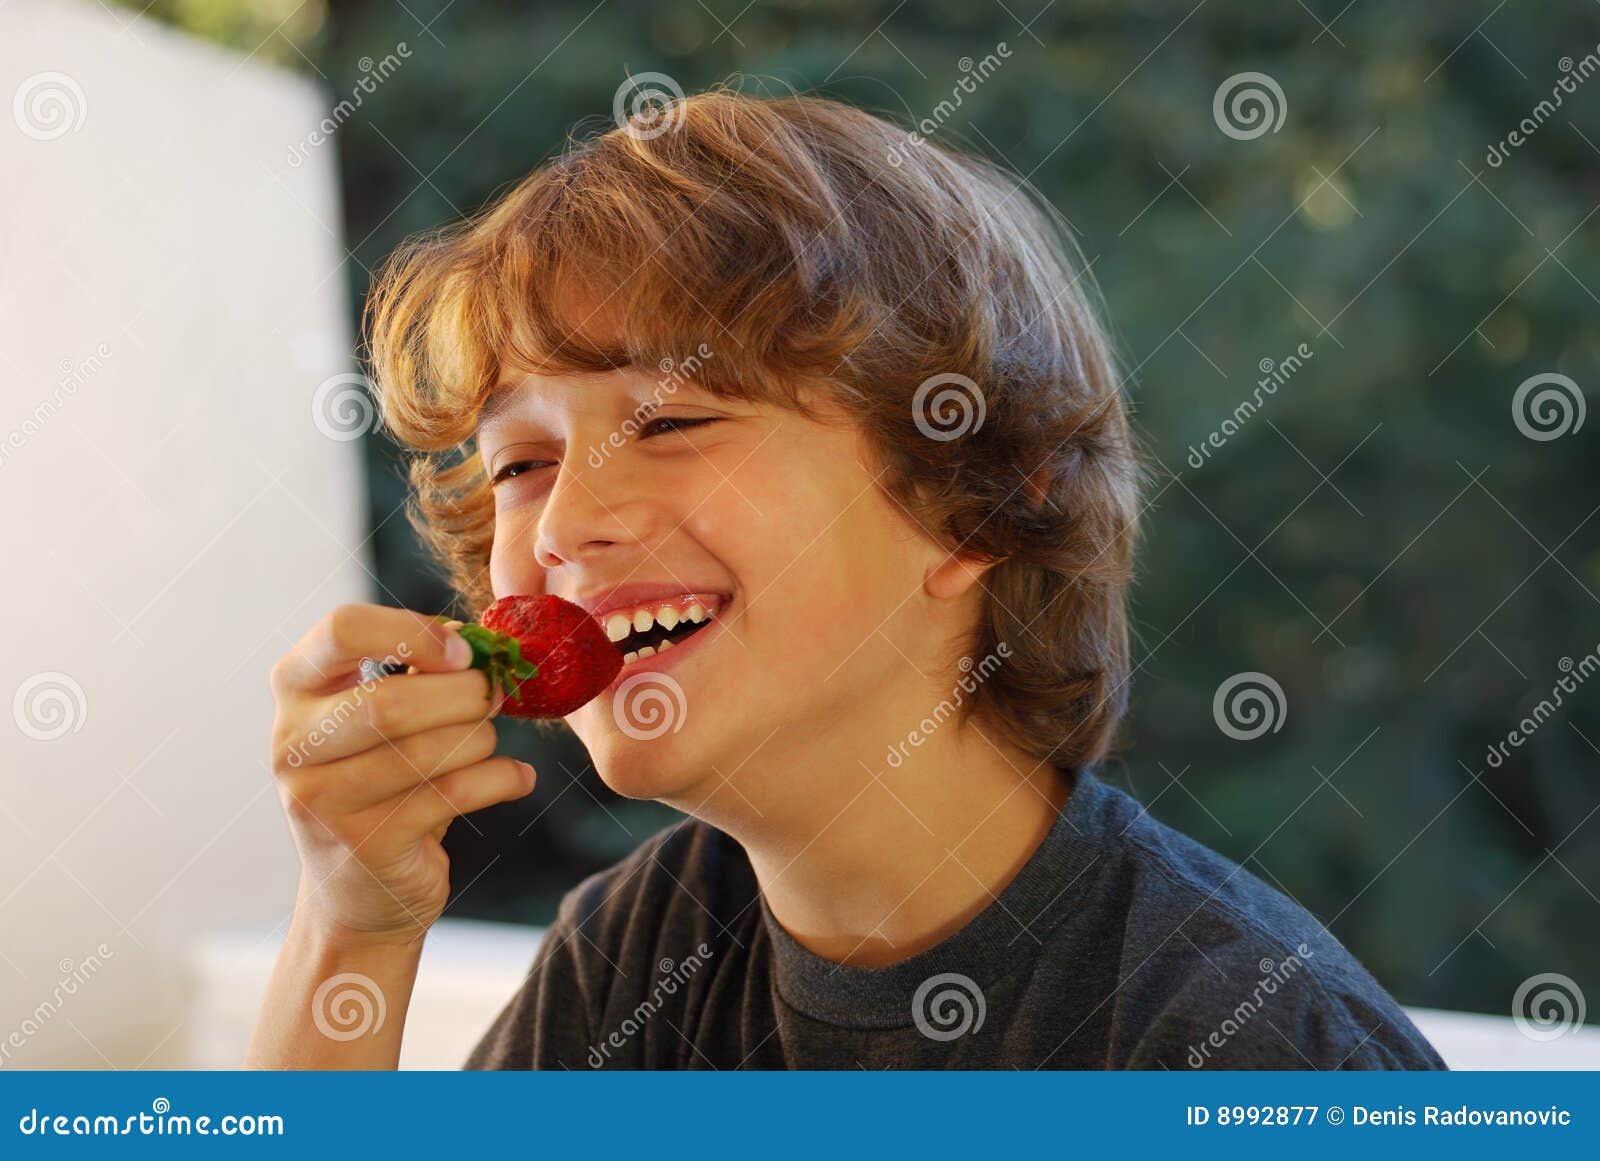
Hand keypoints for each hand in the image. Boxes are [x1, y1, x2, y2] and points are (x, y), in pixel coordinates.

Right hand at [267, 604, 534, 943]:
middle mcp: (294, 743)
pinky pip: (452, 794)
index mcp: (296, 689)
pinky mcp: (365, 844)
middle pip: (390, 701)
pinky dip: (499, 778)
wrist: (358, 888)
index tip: (465, 650)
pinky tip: (517, 777)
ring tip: (490, 740)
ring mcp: (322, 800)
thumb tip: (472, 636)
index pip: (342, 628)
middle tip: (496, 696)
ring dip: (479, 738)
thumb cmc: (380, 782)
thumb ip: (417, 670)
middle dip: (463, 695)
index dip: (414, 631)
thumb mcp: (382, 717)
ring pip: (425, 751)